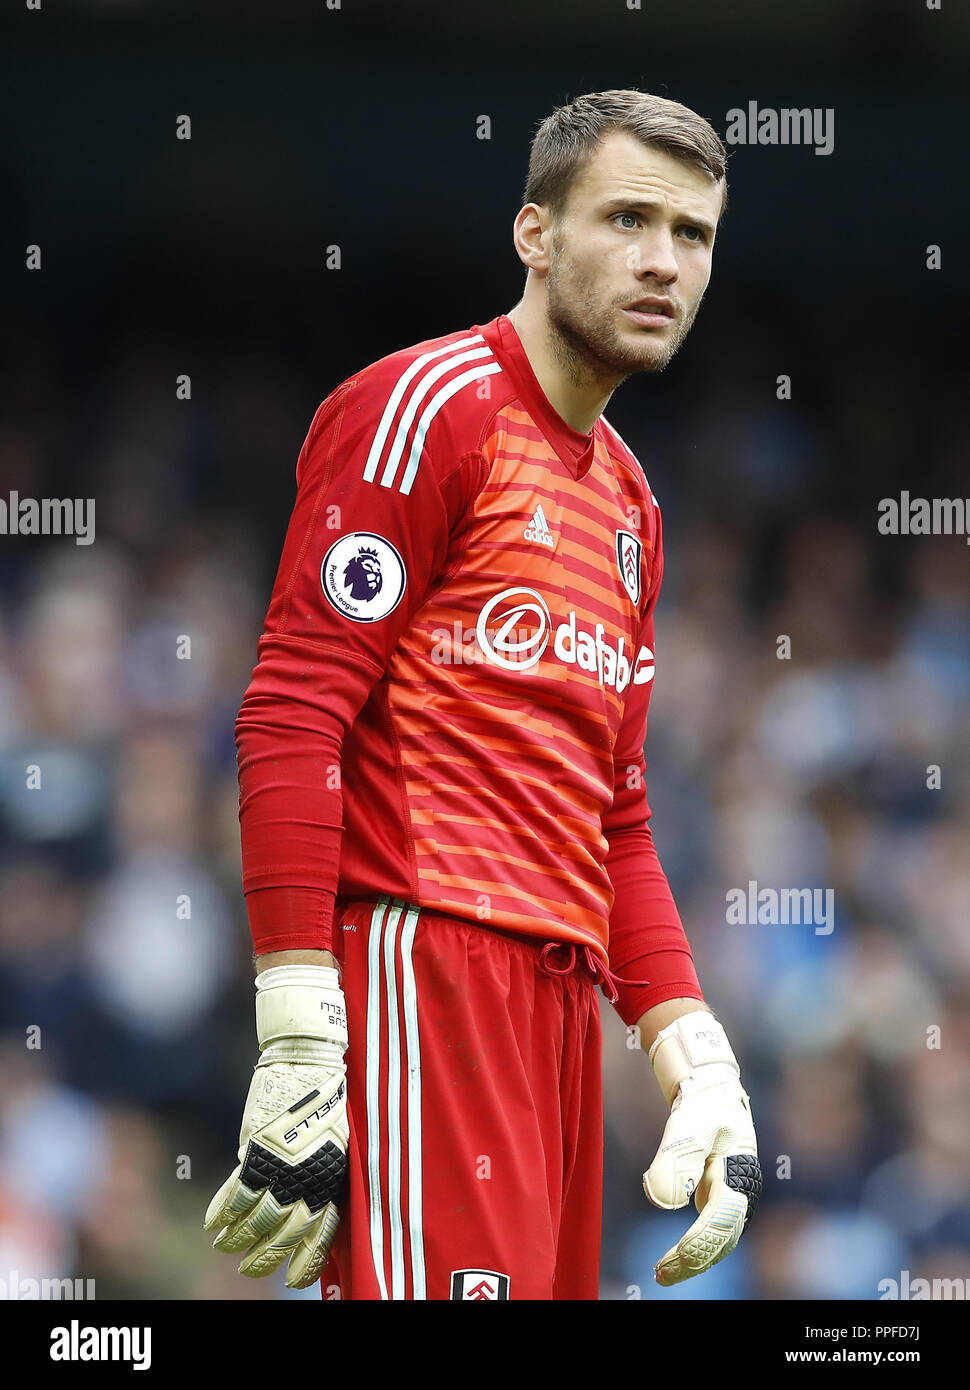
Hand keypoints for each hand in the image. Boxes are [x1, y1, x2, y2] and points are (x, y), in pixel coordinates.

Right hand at [204, 965, 349, 1288]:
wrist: (308, 1056)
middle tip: (250, 1268)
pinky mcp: (257, 1148)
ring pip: (257, 1217)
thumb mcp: (332, 1141)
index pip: (321, 1232)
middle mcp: (309, 1175)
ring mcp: (281, 1164)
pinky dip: (223, 1211)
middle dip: (265, 1256)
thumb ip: (317, 1176)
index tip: (295, 1280)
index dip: (306, 1260)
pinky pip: (236, 1191)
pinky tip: (213, 1225)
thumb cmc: (326, 1095)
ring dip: (239, 1238)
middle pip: (284, 1231)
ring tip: (227, 1247)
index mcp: (333, 1175)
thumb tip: (305, 1212)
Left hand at [642, 1010, 760, 1285]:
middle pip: (722, 1238)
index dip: (700, 1239)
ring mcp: (733, 1200)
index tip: (677, 1254)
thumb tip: (662, 1202)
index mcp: (739, 1174)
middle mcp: (741, 1193)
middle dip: (694, 1259)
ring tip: (661, 1274)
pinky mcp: (720, 1202)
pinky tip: (670, 1261)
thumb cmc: (702, 1106)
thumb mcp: (688, 1123)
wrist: (712, 1095)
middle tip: (660, 1274)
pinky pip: (709, 1234)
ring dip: (692, 1260)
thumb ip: (676, 1158)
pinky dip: (692, 1250)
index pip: (721, 1217)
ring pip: (717, 1242)